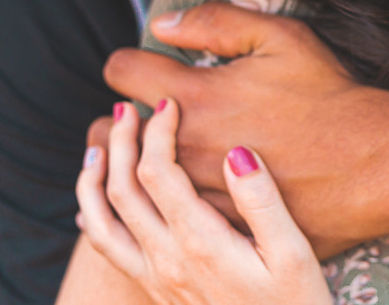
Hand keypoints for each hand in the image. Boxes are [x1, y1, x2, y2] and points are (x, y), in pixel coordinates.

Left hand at [76, 99, 332, 304]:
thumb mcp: (294, 253)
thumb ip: (262, 201)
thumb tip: (236, 152)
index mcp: (200, 243)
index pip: (159, 172)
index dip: (158, 130)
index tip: (169, 102)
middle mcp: (167, 261)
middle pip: (122, 190)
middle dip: (121, 141)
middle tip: (127, 107)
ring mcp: (156, 279)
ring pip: (102, 222)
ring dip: (94, 178)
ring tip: (97, 144)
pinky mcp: (156, 292)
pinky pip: (108, 251)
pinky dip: (94, 218)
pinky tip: (94, 204)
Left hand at [103, 2, 388, 256]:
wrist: (371, 164)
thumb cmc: (330, 96)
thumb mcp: (282, 37)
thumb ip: (215, 21)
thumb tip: (162, 23)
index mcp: (195, 97)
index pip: (122, 72)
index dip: (126, 62)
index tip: (139, 68)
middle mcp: (185, 147)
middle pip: (108, 134)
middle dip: (115, 120)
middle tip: (129, 116)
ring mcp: (197, 194)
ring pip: (125, 185)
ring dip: (126, 164)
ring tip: (135, 156)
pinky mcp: (214, 228)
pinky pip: (159, 223)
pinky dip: (153, 208)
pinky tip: (164, 197)